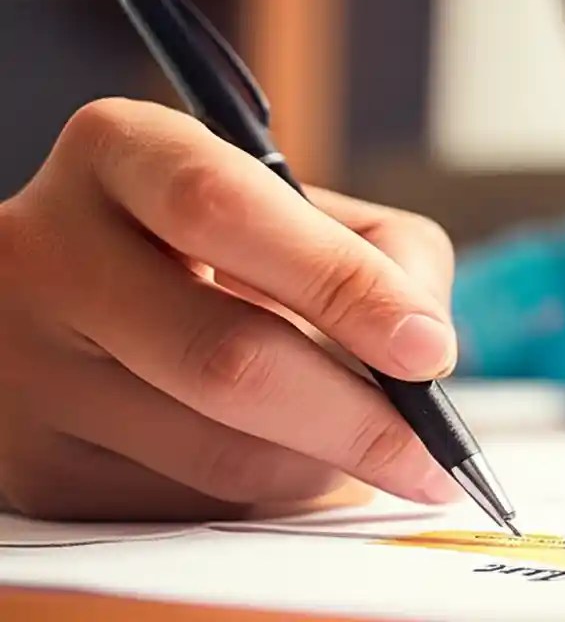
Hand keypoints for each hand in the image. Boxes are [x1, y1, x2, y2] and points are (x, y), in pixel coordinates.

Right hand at [0, 98, 459, 520]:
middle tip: (430, 456)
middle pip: (223, 357)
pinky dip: (267, 495)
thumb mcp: (309, 211)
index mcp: (121, 153)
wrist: (96, 304)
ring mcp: (25, 368)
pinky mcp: (36, 467)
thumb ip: (390, 256)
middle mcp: (47, 251)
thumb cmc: (229, 248)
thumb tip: (425, 352)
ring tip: (359, 443)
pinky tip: (282, 455)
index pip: (222, 209)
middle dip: (357, 418)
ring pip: (215, 451)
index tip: (427, 352)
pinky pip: (187, 506)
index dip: (340, 284)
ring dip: (320, 465)